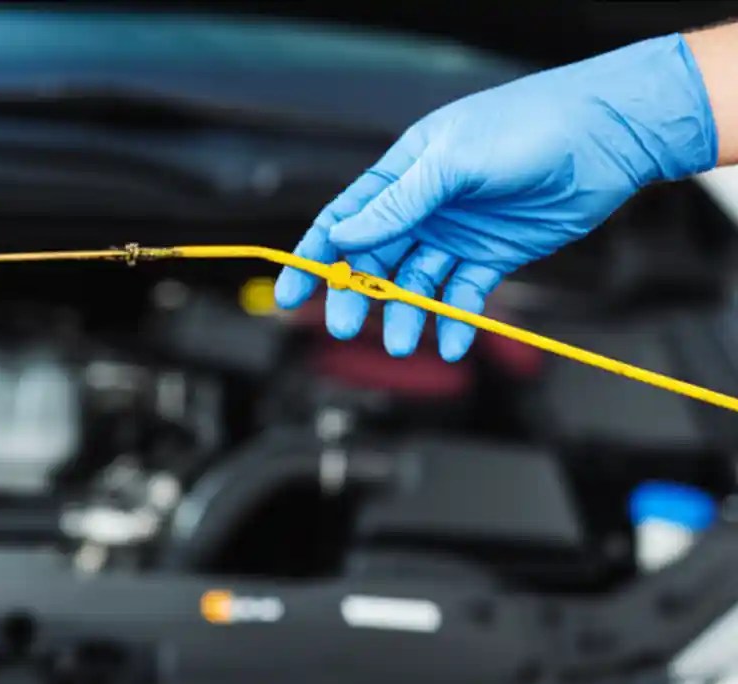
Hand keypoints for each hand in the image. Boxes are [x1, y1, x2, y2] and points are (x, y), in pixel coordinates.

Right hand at [274, 33, 717, 360]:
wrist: (605, 137)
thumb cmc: (528, 127)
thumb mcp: (453, 160)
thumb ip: (399, 203)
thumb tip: (344, 234)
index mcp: (402, 172)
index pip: (344, 219)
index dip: (314, 256)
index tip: (290, 293)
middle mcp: (422, 206)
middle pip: (373, 259)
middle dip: (355, 294)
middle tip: (344, 327)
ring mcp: (455, 234)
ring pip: (415, 283)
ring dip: (404, 314)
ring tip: (400, 344)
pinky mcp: (491, 257)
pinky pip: (462, 295)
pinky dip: (454, 320)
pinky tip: (452, 342)